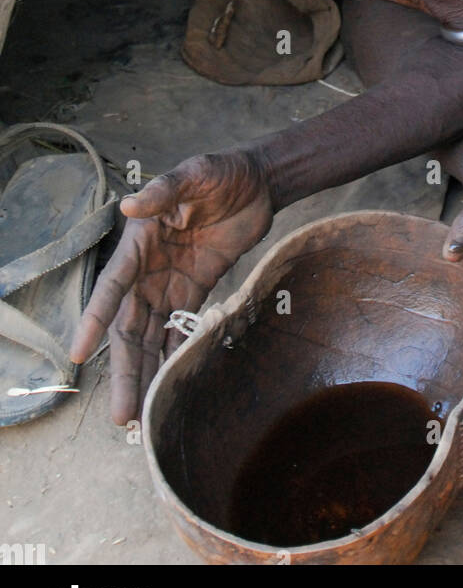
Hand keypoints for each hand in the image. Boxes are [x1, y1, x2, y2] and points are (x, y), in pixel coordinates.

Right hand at [70, 148, 273, 424]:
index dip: (95, 318)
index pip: (113, 287)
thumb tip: (131, 205)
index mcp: (139, 243)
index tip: (80, 351)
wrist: (258, 182)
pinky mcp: (196, 290)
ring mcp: (170, 283)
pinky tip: (170, 386)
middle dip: (124, 368)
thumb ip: (165, 191)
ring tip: (138, 415)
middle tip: (120, 413)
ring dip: (144, 372)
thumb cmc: (221, 172)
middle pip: (128, 326)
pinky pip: (178, 329)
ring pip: (150, 336)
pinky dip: (173, 356)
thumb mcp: (194, 174)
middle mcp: (148, 269)